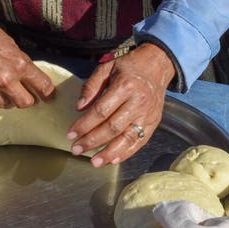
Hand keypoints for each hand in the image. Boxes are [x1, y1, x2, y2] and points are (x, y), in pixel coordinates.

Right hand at [0, 0, 54, 107]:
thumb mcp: (11, 45)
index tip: (48, 94)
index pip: (43, 87)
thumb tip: (29, 77)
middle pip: (26, 103)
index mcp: (19, 65)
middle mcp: (6, 80)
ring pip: (7, 105)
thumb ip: (21, 63)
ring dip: (9, 98)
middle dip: (29, 99)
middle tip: (26, 93)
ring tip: (4, 86)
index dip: (48, 92)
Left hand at [66, 43, 175, 166]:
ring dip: (108, 152)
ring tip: (93, 162)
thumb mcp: (107, 67)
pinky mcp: (154, 123)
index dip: (84, 124)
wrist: (158, 65)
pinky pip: (139, 142)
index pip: (101, 111)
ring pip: (127, 138)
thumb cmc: (129, 66)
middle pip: (112, 127)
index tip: (70, 134)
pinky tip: (112, 160)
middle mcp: (138, 102)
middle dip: (92, 141)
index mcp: (124, 86)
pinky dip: (126, 153)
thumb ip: (91, 86)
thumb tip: (79, 107)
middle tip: (76, 149)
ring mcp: (147, 115)